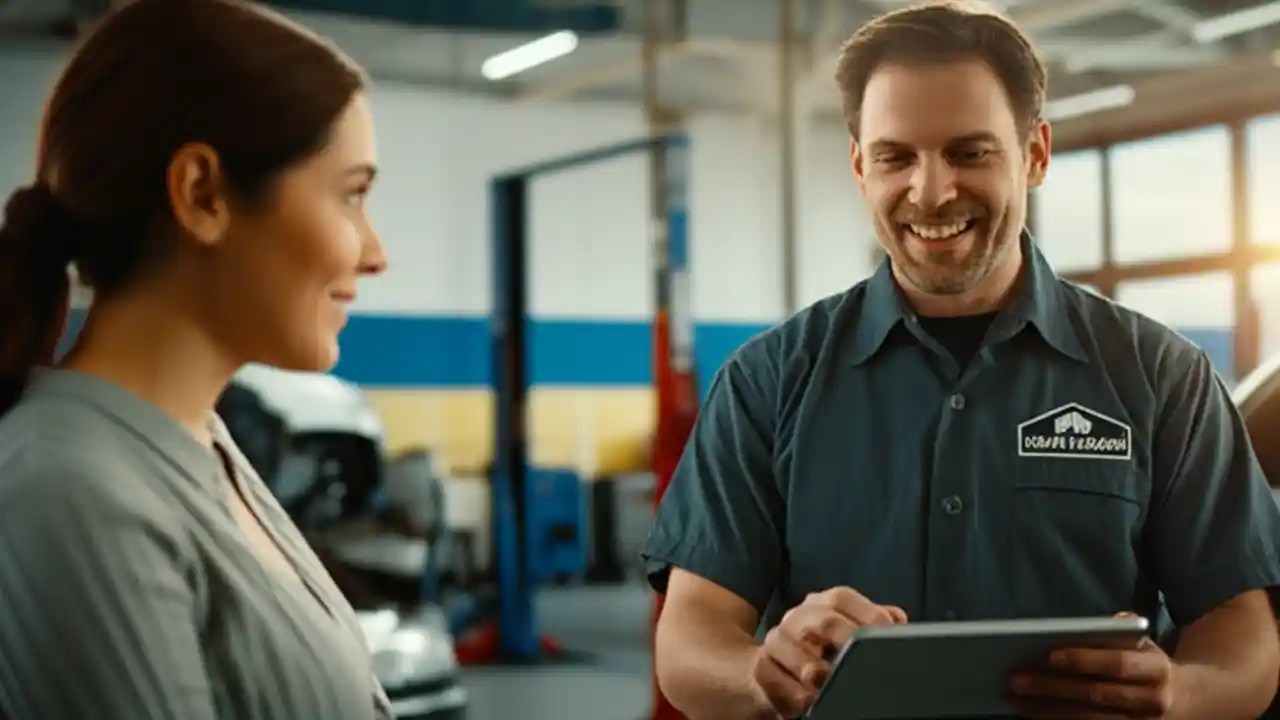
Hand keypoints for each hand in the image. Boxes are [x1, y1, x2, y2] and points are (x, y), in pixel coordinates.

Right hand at [750, 587, 906, 718]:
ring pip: (790, 646)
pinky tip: (808, 699)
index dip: (868, 614)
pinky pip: (772, 675)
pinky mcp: (760, 666)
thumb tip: (898, 620)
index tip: (889, 633)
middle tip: (861, 659)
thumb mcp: (846, 632)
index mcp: (821, 603)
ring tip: (826, 681)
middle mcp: (797, 616)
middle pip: (821, 620)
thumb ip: (871, 623)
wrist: (768, 668)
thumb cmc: (818, 652)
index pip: (842, 598)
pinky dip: (792, 690)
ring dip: (811, 667)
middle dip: (845, 639)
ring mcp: (777, 640)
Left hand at [1007, 631, 1179, 718]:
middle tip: (1016, 679)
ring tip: (1014, 698)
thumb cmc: (1150, 666)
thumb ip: (1125, 632)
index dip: (1084, 660)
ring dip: (1047, 710)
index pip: (1117, 665)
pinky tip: (1032, 714)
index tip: (1048, 654)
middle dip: (1053, 687)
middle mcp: (1151, 702)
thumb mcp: (1146, 644)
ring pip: (1088, 719)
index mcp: (1156, 671)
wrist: (1190, 701)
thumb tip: (1111, 621)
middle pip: (1096, 695)